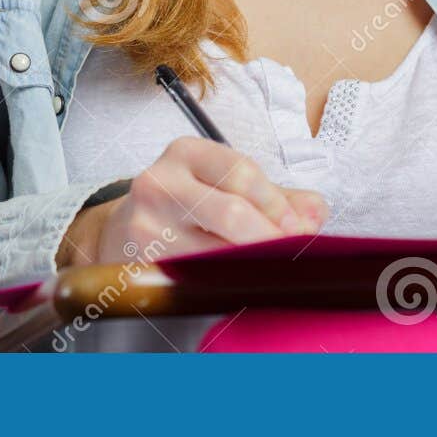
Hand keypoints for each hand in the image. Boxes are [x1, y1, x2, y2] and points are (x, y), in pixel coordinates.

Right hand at [57, 137, 327, 267]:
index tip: (300, 230)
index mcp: (186, 152)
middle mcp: (160, 182)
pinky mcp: (140, 262)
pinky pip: (195, 278)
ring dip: (252, 266)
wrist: (120, 230)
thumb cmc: (186, 203)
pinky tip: (239, 283)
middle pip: (230, 213)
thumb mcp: (224, 183)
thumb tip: (316, 213)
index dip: (278, 205)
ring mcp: (145, 225)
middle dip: (270, 238)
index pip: (242, 173)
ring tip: (272, 271)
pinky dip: (224, 282)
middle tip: (292, 254)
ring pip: (214, 252)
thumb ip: (276, 196)